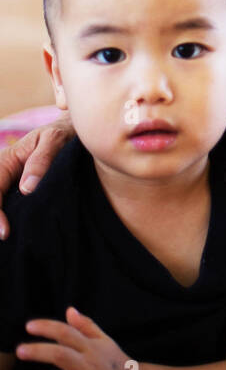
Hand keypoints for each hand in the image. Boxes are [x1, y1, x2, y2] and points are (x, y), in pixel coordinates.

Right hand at [0, 113, 74, 238]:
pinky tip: (16, 233)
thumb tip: (26, 189)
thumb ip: (42, 160)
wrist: (73, 130)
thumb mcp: (54, 139)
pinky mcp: (18, 189)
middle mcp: (4, 171)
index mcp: (6, 160)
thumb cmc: (63, 133)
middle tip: (5, 238)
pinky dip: (9, 217)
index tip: (5, 232)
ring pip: (0, 201)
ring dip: (1, 218)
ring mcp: (10, 182)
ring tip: (10, 239)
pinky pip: (9, 204)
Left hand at [16, 307, 136, 369]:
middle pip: (62, 355)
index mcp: (91, 348)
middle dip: (40, 352)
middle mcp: (89, 366)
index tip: (29, 326)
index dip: (48, 328)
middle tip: (20, 350)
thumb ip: (86, 326)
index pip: (67, 334)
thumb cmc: (116, 362)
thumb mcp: (105, 340)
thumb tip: (69, 310)